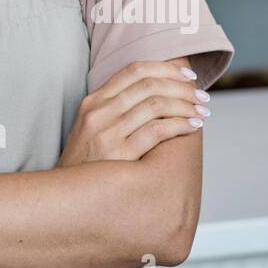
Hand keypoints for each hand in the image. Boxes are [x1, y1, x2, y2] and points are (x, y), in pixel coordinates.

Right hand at [57, 59, 208, 166]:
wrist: (65, 199)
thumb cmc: (85, 166)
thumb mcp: (90, 129)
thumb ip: (115, 110)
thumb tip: (157, 96)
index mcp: (93, 102)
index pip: (134, 71)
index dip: (166, 68)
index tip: (188, 76)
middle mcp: (99, 112)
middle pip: (149, 85)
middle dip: (182, 87)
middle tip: (202, 96)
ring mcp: (107, 133)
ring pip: (156, 104)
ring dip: (186, 105)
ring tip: (202, 112)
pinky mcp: (119, 156)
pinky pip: (157, 131)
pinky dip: (180, 125)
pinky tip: (192, 127)